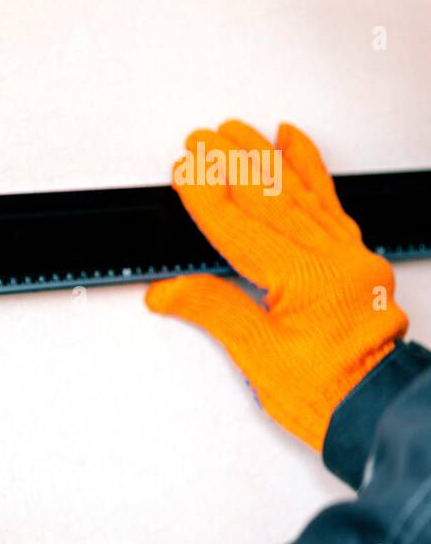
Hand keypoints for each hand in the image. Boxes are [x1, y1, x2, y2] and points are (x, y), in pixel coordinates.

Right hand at [146, 121, 406, 449]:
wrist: (375, 410)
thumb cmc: (326, 392)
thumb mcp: (258, 356)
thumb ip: (214, 311)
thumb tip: (169, 290)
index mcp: (309, 280)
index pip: (244, 228)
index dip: (209, 197)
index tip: (185, 171)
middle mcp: (334, 260)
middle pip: (273, 199)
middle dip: (232, 165)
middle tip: (202, 141)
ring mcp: (347, 255)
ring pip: (300, 193)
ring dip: (264, 158)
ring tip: (238, 133)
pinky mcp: (351, 258)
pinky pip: (329, 202)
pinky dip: (309, 168)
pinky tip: (291, 143)